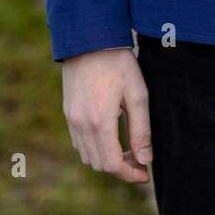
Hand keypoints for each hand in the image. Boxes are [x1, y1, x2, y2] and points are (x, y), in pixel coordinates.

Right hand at [62, 48, 152, 181]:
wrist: (90, 39)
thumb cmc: (119, 63)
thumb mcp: (138, 94)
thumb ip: (141, 130)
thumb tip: (145, 160)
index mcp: (100, 122)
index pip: (113, 164)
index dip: (130, 175)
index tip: (146, 175)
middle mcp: (81, 125)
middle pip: (99, 164)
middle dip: (121, 168)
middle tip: (141, 160)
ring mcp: (71, 119)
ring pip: (88, 156)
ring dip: (107, 159)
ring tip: (129, 148)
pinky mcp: (68, 112)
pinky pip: (79, 142)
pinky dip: (95, 148)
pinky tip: (111, 136)